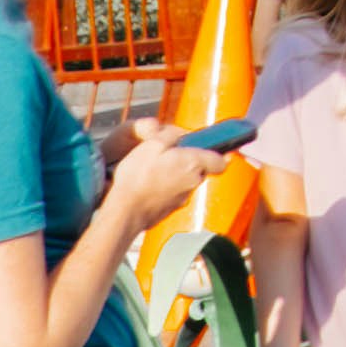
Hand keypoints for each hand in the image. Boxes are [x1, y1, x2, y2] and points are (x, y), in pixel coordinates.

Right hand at [100, 131, 219, 238]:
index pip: (221, 162)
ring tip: (153, 171)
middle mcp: (192, 183)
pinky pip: (172, 195)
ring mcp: (182, 199)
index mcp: (193, 164)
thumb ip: (171, 135)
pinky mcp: (169, 210)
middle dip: (188, 162)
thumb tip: (179, 134)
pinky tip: (147, 185)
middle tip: (169, 155)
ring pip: (185, 182)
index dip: (220, 154)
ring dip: (175, 175)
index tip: (215, 148)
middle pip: (199, 170)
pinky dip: (164, 189)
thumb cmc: (138, 177)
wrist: (124, 212)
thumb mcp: (152, 144)